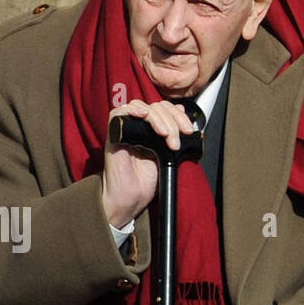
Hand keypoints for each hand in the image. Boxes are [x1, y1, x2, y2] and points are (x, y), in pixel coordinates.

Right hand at [101, 99, 197, 226]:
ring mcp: (126, 128)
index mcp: (151, 129)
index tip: (189, 131)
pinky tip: (143, 116)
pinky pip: (119, 112)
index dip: (178, 115)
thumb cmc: (146, 180)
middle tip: (175, 142)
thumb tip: (182, 110)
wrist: (132, 198)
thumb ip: (173, 133)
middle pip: (156, 107)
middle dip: (172, 121)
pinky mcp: (114, 134)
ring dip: (157, 118)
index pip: (165, 108)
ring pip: (141, 107)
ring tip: (165, 136)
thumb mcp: (168, 154)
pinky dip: (132, 110)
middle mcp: (138, 126)